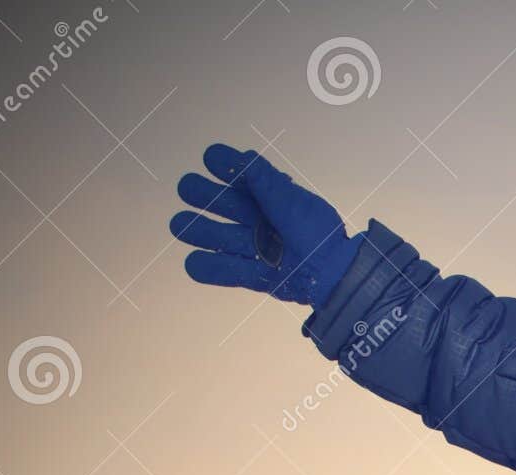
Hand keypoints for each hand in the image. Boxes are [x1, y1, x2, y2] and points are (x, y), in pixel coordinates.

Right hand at [170, 142, 359, 307]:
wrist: (336, 276)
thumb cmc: (319, 234)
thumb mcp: (294, 201)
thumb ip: (265, 180)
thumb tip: (239, 157)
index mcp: (271, 197)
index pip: (240, 176)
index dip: (223, 166)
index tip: (212, 160)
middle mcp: (260, 220)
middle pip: (222, 204)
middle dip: (202, 194)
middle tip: (188, 189)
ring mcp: (257, 248)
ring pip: (218, 237)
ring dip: (197, 230)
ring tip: (179, 224)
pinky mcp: (257, 276)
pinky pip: (227, 271)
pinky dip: (208, 268)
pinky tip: (191, 262)